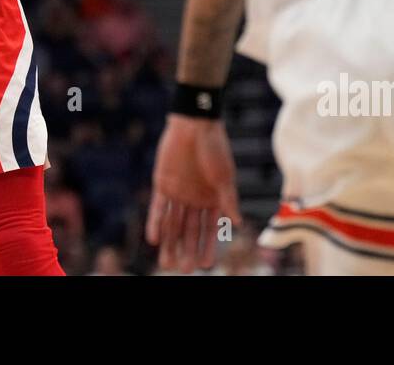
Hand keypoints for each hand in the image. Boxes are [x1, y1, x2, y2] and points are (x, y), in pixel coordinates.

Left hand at [147, 114, 241, 272]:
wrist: (194, 123)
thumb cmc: (215, 148)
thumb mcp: (224, 176)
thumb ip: (228, 200)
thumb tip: (239, 224)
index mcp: (212, 199)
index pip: (209, 228)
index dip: (207, 246)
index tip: (204, 264)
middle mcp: (195, 199)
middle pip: (189, 230)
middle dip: (186, 249)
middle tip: (183, 269)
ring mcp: (178, 192)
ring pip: (172, 223)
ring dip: (169, 242)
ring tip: (166, 262)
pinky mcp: (162, 184)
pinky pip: (158, 208)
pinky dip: (155, 223)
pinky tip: (154, 239)